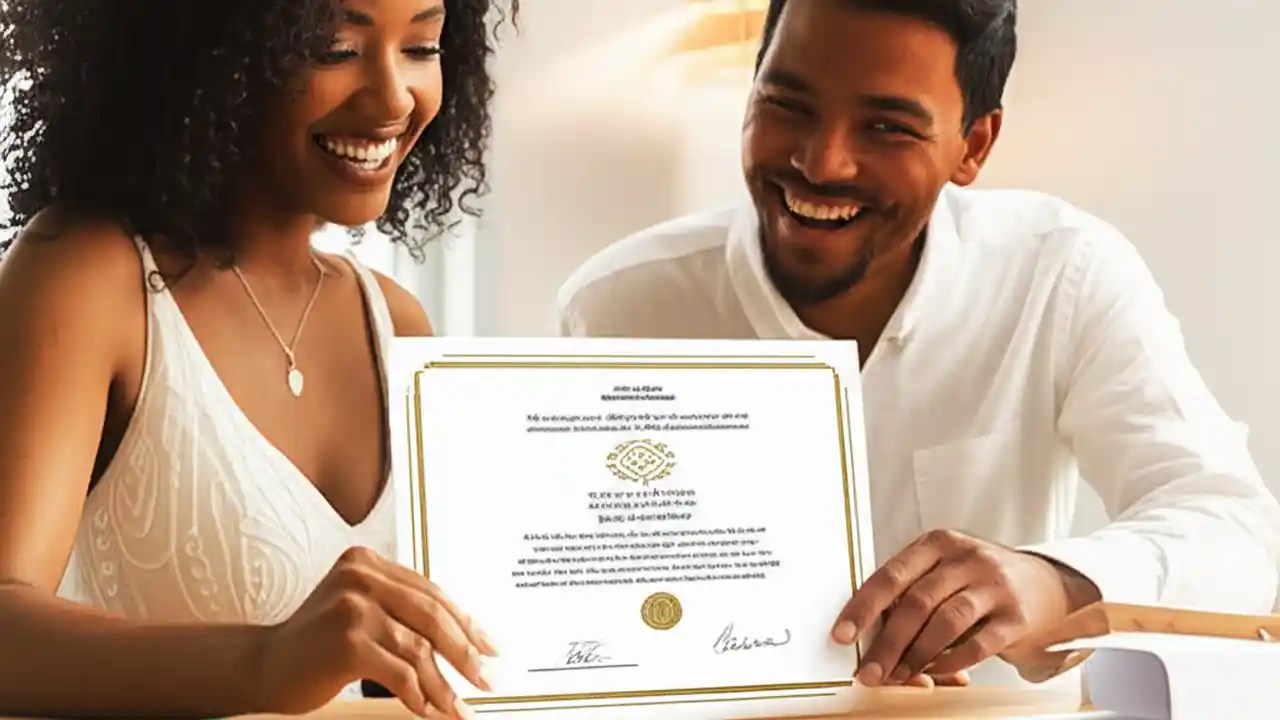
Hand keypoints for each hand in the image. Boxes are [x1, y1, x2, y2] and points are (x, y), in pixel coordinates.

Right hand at [254, 546, 497, 718]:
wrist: (262, 668)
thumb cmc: (316, 646)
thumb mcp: (360, 612)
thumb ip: (401, 612)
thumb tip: (466, 637)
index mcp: (368, 562)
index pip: (431, 592)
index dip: (466, 622)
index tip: (490, 647)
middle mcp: (361, 575)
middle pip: (432, 616)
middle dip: (465, 652)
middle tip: (487, 679)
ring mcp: (352, 606)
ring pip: (418, 649)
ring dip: (442, 685)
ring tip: (456, 708)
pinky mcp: (347, 641)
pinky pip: (400, 672)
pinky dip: (418, 695)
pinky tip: (426, 711)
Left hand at [830, 529, 1098, 686]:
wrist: (1047, 585)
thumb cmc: (979, 579)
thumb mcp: (945, 568)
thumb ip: (910, 588)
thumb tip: (866, 629)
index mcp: (938, 542)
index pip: (891, 575)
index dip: (862, 607)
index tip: (842, 634)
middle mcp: (966, 557)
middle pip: (916, 603)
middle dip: (886, 643)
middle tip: (869, 671)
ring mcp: (995, 585)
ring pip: (945, 623)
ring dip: (916, 656)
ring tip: (898, 676)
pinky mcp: (1017, 615)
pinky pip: (977, 644)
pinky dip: (951, 662)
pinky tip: (936, 672)